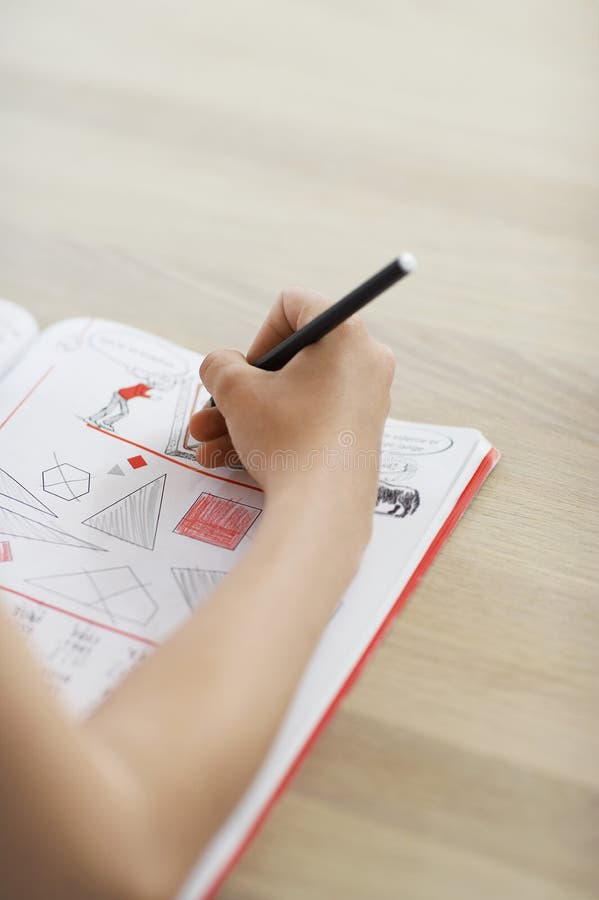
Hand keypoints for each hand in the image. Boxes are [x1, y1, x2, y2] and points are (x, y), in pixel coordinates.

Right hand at [189, 288, 394, 520]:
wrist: (323, 508)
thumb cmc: (287, 438)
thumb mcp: (238, 392)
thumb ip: (220, 365)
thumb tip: (222, 367)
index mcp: (345, 334)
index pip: (295, 305)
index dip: (260, 334)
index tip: (248, 370)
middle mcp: (365, 362)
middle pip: (291, 359)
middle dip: (243, 387)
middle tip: (215, 407)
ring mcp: (365, 400)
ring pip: (293, 396)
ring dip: (245, 415)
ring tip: (206, 441)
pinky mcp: (358, 434)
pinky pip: (309, 420)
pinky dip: (272, 432)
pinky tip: (227, 457)